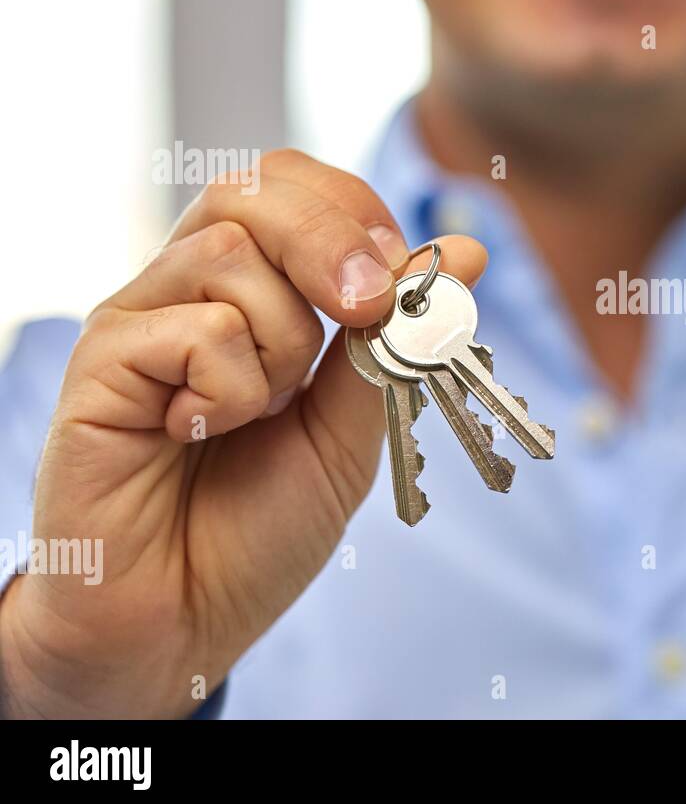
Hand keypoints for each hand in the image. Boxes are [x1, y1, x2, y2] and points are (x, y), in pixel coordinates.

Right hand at [0, 151, 485, 717]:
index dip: (357, 214)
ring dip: (280, 344)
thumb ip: (395, 341)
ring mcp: (142, 318)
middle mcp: (191, 289)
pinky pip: (193, 328)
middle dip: (332, 241)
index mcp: (254, 292)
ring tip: (255, 414)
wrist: (185, 617)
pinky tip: (197, 435)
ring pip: (230, 254)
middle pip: (256, 187)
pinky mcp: (101, 361)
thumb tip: (466, 253)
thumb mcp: (352, 429)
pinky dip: (228, 391)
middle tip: (364, 311)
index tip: (399, 280)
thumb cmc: (261, 526)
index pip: (297, 185)